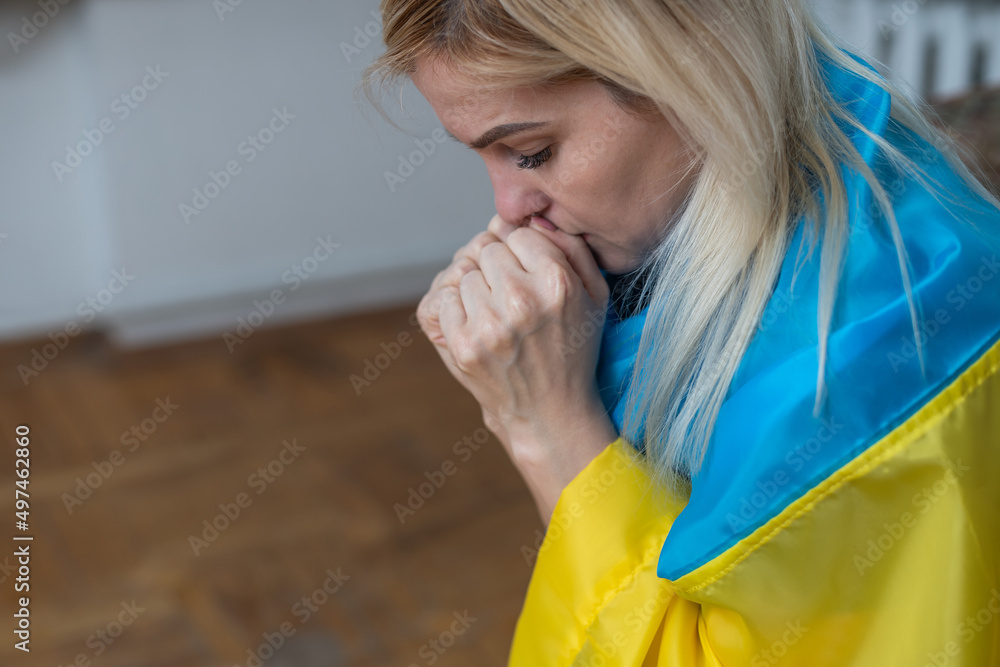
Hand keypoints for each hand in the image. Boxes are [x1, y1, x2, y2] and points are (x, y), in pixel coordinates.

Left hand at [416, 214, 618, 519]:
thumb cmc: (573, 349)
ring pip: (464, 272)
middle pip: (487, 248)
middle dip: (496, 267)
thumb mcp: (594, 296)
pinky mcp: (462, 345)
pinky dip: (455, 307)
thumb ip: (571, 247)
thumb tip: (534, 216)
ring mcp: (488, 325)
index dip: (522, 251)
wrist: (550, 412)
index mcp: (557, 283)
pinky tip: (478, 325)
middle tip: (509, 294)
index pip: (519, 234)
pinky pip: (444, 298)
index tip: (527, 272)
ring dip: (475, 287)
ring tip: (496, 313)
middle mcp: (521, 301)